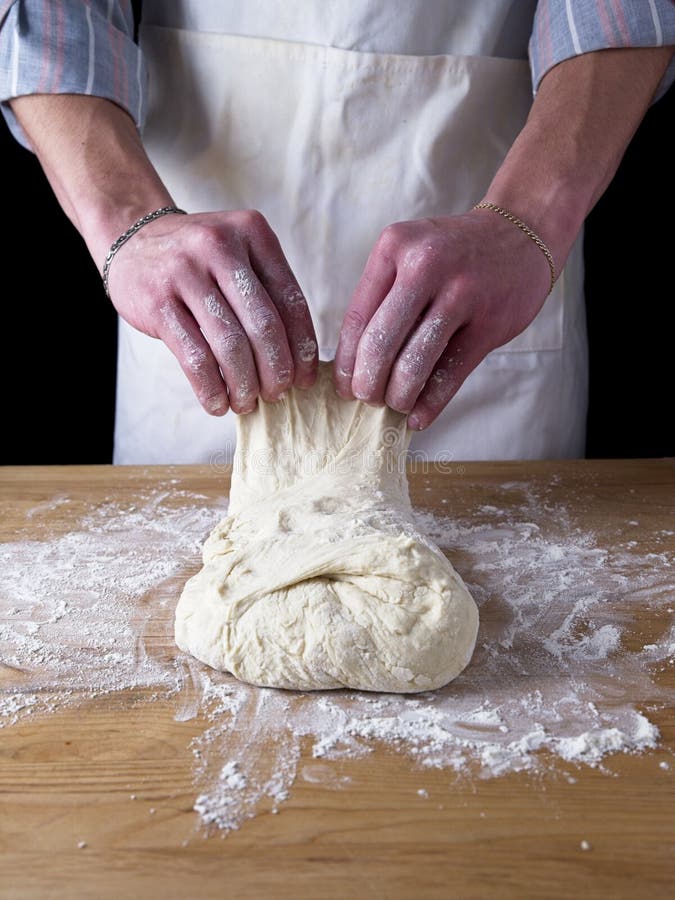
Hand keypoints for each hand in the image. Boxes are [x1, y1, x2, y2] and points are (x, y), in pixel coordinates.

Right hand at [107, 208, 317, 414]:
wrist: (132, 238)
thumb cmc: (199, 260)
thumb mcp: (238, 256)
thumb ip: (268, 293)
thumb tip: (297, 363)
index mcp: (252, 233)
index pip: (291, 301)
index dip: (302, 348)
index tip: (304, 380)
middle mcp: (220, 246)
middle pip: (263, 325)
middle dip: (275, 370)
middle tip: (276, 395)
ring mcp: (184, 272)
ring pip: (230, 344)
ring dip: (244, 385)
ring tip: (246, 403)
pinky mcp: (157, 301)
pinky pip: (194, 356)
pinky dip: (210, 388)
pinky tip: (217, 403)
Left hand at [333, 211, 551, 428]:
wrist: (521, 235)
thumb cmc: (454, 255)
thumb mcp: (412, 255)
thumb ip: (384, 297)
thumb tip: (354, 364)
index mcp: (395, 247)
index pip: (357, 317)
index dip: (346, 362)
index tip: (343, 387)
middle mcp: (424, 265)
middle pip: (380, 343)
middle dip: (368, 383)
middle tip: (368, 399)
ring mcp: (461, 293)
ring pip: (414, 363)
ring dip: (398, 396)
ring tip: (395, 405)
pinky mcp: (490, 322)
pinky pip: (450, 373)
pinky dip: (430, 403)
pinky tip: (419, 417)